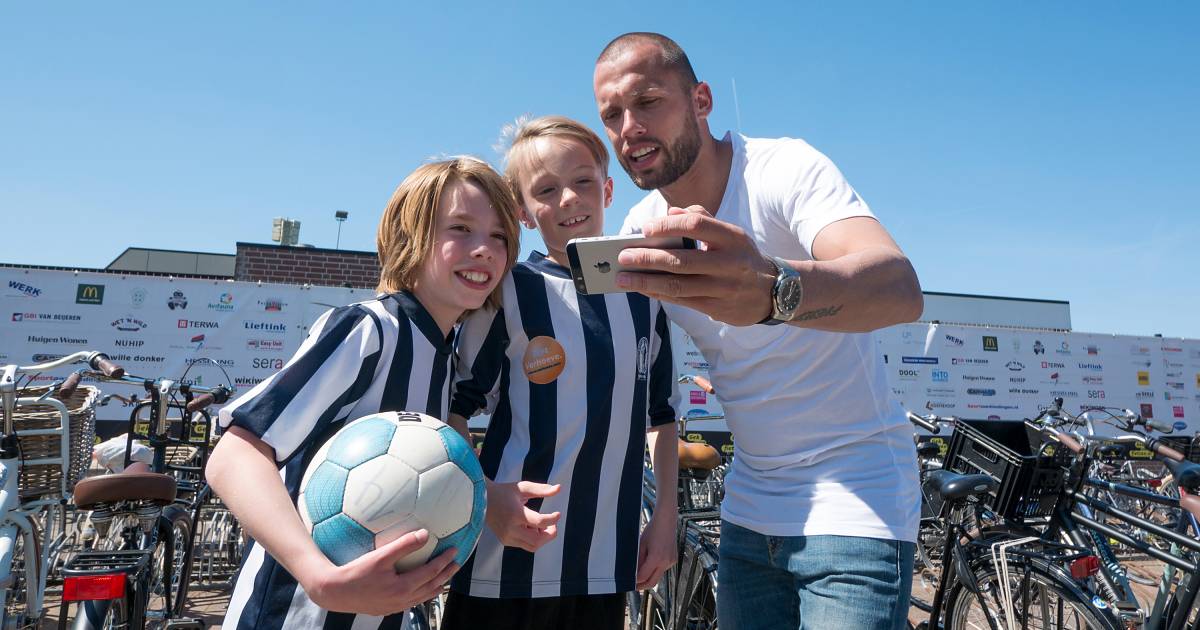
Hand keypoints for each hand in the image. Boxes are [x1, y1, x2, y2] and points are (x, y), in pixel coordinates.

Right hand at [304, 529, 457, 615]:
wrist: (335, 593)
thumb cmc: (355, 573)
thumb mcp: (380, 556)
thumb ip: (404, 545)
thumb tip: (425, 534)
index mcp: (404, 587)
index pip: (432, 572)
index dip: (444, 561)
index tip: (454, 550)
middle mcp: (403, 599)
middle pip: (432, 587)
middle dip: (446, 575)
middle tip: (457, 563)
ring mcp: (396, 606)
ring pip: (423, 597)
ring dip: (436, 585)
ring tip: (444, 577)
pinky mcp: (387, 609)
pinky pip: (412, 602)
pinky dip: (422, 593)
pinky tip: (420, 587)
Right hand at [485, 480, 561, 551]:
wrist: (482, 500)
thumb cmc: (504, 492)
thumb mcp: (523, 488)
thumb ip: (542, 489)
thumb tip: (559, 488)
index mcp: (516, 514)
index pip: (540, 522)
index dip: (553, 519)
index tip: (558, 514)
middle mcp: (511, 529)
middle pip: (537, 541)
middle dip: (550, 534)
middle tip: (553, 525)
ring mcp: (507, 537)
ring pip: (532, 546)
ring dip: (542, 538)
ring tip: (540, 525)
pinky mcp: (505, 540)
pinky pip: (525, 545)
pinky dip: (532, 538)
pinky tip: (529, 527)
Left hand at [616, 206, 776, 325]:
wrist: (772, 292)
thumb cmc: (741, 256)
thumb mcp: (731, 234)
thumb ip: (702, 219)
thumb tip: (670, 213)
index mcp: (732, 237)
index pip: (696, 226)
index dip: (668, 226)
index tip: (645, 229)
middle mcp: (729, 262)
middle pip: (681, 259)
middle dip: (648, 258)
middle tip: (623, 256)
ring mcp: (723, 287)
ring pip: (678, 285)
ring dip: (646, 282)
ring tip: (623, 278)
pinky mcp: (718, 308)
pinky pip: (682, 301)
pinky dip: (659, 294)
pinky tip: (642, 288)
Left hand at [636, 512, 676, 589]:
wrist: (666, 521)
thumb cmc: (653, 529)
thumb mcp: (641, 545)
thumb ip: (638, 561)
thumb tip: (634, 572)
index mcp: (656, 558)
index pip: (643, 577)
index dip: (635, 581)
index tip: (630, 583)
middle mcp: (665, 562)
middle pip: (653, 582)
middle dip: (643, 586)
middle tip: (635, 586)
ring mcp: (671, 562)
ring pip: (658, 576)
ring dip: (649, 576)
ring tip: (641, 571)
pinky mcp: (673, 559)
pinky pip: (663, 569)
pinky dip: (656, 569)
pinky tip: (651, 561)